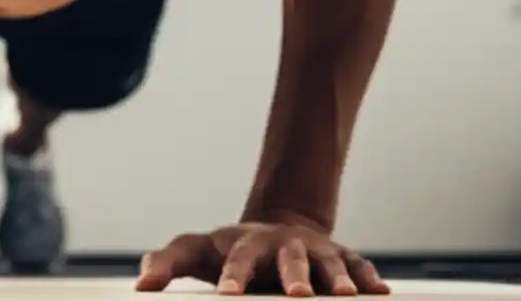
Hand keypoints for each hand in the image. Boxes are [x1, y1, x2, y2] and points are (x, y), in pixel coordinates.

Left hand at [135, 221, 389, 296]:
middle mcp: (283, 244)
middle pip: (288, 258)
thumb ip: (166, 263)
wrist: (276, 226)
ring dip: (336, 278)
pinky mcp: (340, 257)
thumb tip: (139, 287)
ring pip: (328, 261)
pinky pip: (358, 265)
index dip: (234, 277)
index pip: (238, 260)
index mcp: (246, 245)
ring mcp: (314, 250)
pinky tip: (381, 293)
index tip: (228, 295)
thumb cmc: (228, 250)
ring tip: (342, 296)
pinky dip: (369, 278)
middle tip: (297, 295)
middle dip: (293, 276)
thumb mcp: (196, 251)